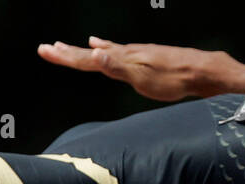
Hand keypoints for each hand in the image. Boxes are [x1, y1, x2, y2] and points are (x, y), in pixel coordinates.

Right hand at [37, 36, 213, 101]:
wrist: (201, 71)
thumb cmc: (172, 79)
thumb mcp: (143, 77)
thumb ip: (116, 66)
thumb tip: (93, 51)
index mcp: (121, 59)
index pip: (86, 58)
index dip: (65, 57)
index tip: (44, 51)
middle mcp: (125, 53)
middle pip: (91, 53)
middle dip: (68, 53)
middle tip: (47, 48)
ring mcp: (136, 53)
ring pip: (103, 50)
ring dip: (84, 49)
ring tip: (69, 46)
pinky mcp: (146, 57)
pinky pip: (117, 49)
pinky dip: (105, 47)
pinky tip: (103, 44)